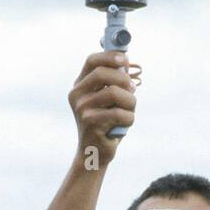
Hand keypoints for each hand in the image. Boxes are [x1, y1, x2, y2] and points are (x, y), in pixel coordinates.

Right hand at [69, 51, 136, 169]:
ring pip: (115, 93)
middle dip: (124, 79)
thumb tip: (126, 62)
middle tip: (132, 89)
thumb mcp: (108, 100)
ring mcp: (82, 109)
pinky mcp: (91, 123)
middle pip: (102, 73)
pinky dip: (129, 119)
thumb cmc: (105, 123)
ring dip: (130, 103)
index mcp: (79, 86)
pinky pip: (119, 113)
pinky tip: (124, 125)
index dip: (110, 56)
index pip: (92, 61)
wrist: (94, 153)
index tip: (125, 59)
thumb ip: (114, 82)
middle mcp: (77, 95)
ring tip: (129, 111)